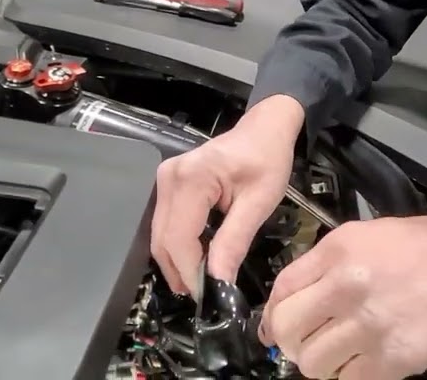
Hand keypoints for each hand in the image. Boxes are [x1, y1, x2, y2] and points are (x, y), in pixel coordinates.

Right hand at [150, 94, 304, 296]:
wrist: (263, 129)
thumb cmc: (267, 159)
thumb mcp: (259, 202)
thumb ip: (234, 241)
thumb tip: (219, 281)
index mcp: (192, 179)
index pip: (179, 239)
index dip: (190, 272)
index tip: (209, 296)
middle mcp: (169, 178)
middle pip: (162, 240)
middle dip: (181, 273)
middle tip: (206, 295)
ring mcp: (164, 181)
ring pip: (159, 236)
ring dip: (177, 263)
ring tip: (203, 281)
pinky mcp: (167, 186)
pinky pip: (165, 225)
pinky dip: (178, 247)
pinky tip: (198, 259)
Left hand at [259, 213, 426, 379]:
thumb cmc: (425, 246)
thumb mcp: (366, 235)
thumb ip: (324, 263)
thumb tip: (292, 299)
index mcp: (338, 251)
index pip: (281, 290)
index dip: (271, 314)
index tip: (274, 327)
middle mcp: (347, 287)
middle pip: (288, 329)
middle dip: (290, 341)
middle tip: (306, 343)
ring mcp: (368, 326)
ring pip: (312, 364)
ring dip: (319, 363)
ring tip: (338, 355)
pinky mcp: (392, 359)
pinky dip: (348, 377)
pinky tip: (361, 364)